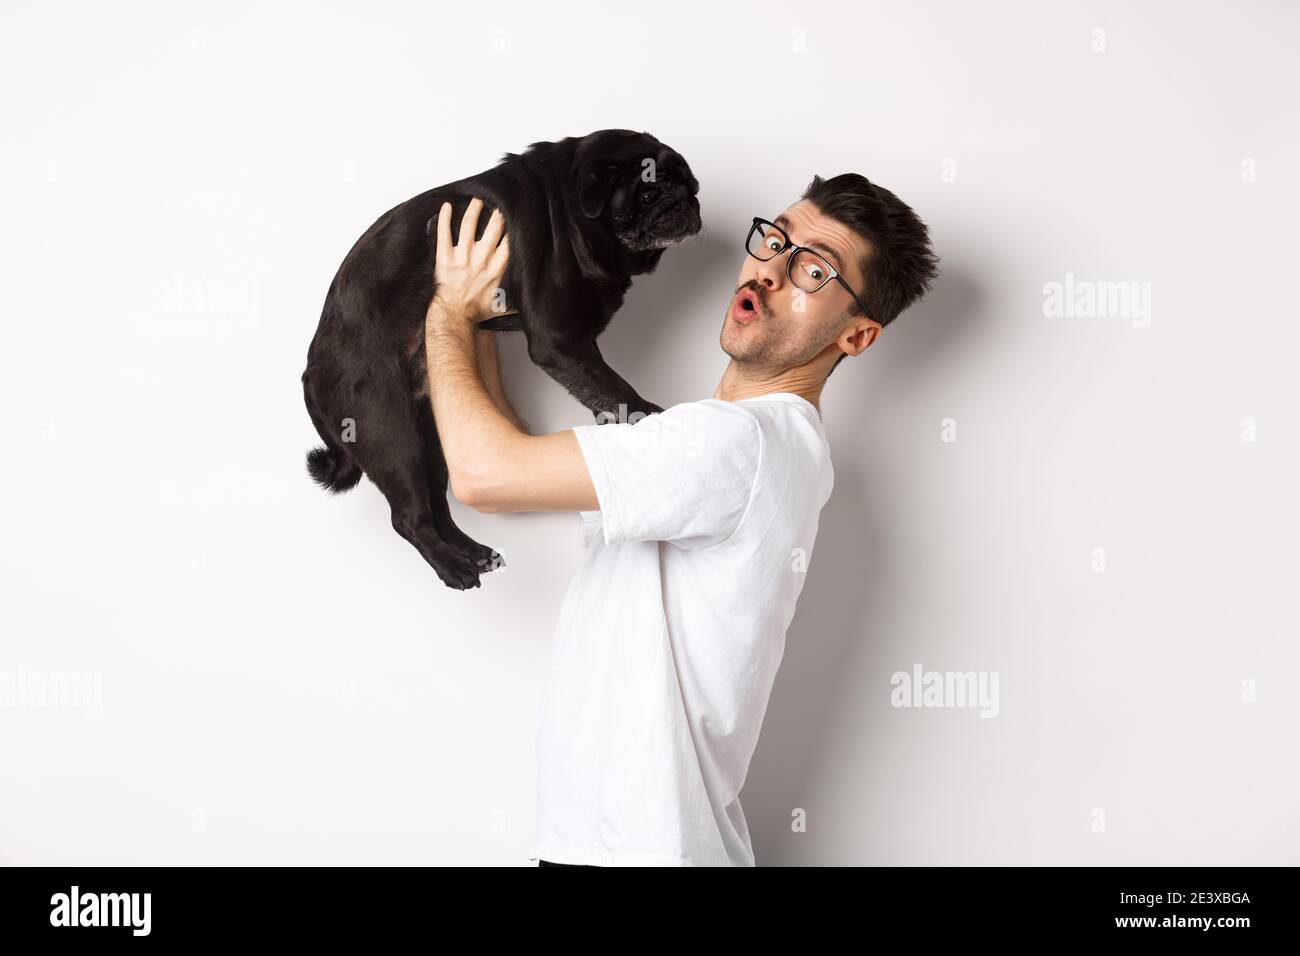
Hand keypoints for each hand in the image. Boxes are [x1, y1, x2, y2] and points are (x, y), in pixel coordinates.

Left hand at [428, 197, 511, 331]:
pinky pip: (444, 234)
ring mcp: (462, 256)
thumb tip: (535, 297)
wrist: (453, 316)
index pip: (510, 241)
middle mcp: (481, 258)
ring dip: (474, 208)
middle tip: (501, 200)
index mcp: (498, 268)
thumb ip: (519, 299)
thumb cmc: (477, 311)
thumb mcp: (504, 306)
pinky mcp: (445, 257)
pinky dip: (444, 218)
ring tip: (479, 198)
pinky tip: (447, 206)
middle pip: (494, 227)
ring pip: (469, 224)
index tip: (518, 215)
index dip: (515, 226)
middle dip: (499, 212)